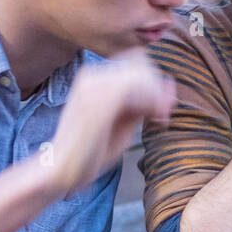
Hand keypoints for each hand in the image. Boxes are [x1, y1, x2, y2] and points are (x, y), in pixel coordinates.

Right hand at [47, 48, 175, 193]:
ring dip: (155, 96)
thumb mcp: (124, 123)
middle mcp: (91, 75)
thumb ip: (145, 103)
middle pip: (141, 62)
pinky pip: (136, 87)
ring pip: (141, 73)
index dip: (154, 80)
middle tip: (161, 116)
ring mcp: (92, 84)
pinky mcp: (96, 99)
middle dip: (158, 88)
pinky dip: (151, 102)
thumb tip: (170, 83)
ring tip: (157, 120)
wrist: (61, 171)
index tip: (159, 109)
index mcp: (95, 77)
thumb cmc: (92, 152)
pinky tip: (151, 120)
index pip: (136, 60)